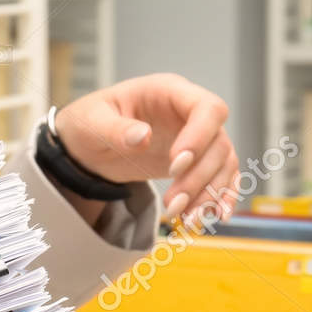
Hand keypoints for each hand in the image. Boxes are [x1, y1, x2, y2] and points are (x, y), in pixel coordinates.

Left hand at [55, 73, 238, 226]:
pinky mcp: (196, 161)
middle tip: (171, 205)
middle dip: (198, 179)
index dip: (199, 138)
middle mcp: (189, 113)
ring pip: (223, 164)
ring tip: (185, 220)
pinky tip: (214, 217)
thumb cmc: (90, 123)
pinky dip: (221, 197)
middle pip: (218, 143)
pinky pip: (222, 177)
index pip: (207, 108)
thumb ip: (116, 129)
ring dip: (209, 195)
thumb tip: (143, 136)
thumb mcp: (93, 123)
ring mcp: (197, 138)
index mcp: (169, 91)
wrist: (88, 144)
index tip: (175, 167)